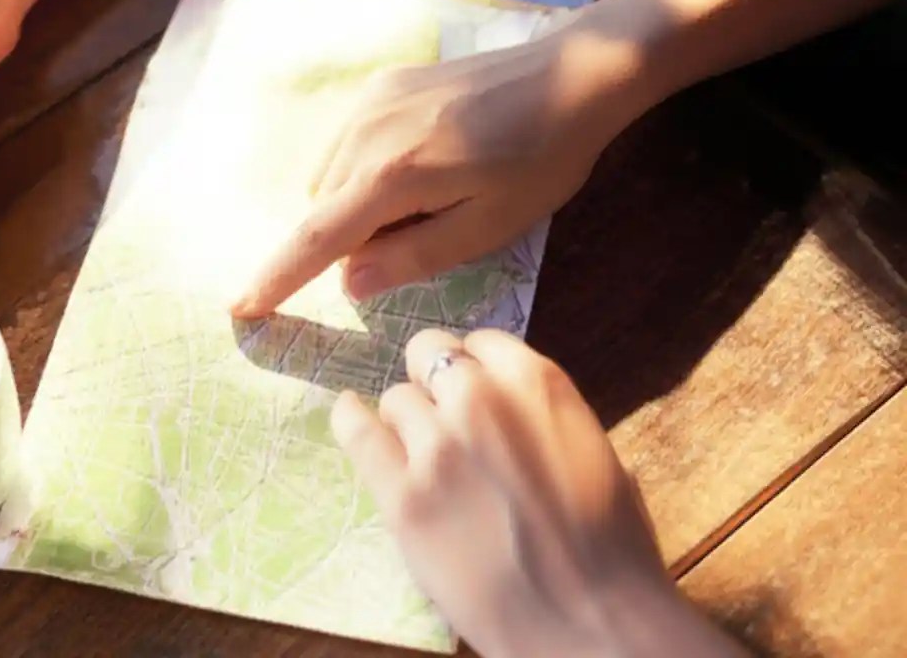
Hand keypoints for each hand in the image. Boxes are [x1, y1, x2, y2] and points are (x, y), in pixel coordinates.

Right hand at [228, 34, 636, 317]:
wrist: (570, 75)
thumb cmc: (540, 161)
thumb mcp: (487, 228)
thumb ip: (412, 258)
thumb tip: (349, 281)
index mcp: (393, 176)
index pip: (316, 239)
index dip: (276, 279)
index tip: (240, 308)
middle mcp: (366, 133)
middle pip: (324, 211)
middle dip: (352, 241)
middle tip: (424, 234)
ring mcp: (369, 102)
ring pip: (330, 179)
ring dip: (356, 206)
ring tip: (426, 200)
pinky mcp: (380, 85)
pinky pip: (344, 146)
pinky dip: (361, 173)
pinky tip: (418, 166)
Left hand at [332, 329, 745, 657]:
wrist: (592, 621)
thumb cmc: (613, 549)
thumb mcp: (595, 453)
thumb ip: (543, 418)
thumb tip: (515, 413)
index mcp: (538, 385)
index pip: (482, 342)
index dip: (473, 367)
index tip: (471, 393)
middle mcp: (481, 401)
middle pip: (429, 355)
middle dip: (433, 382)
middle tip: (441, 420)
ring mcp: (436, 446)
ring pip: (395, 398)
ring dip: (405, 420)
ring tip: (417, 455)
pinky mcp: (401, 495)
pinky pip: (356, 431)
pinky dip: (350, 420)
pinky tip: (349, 416)